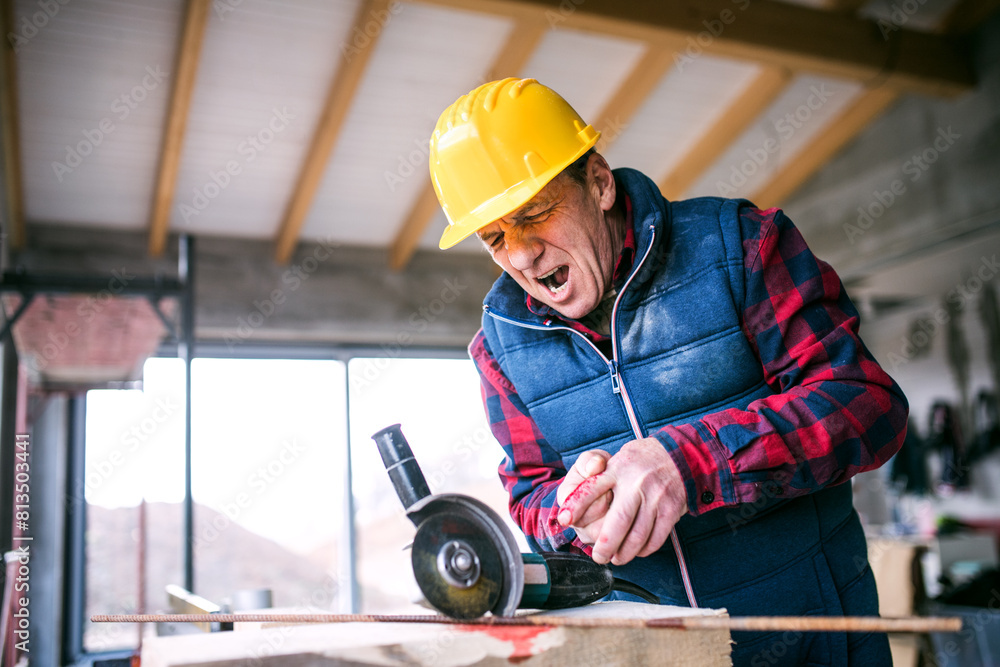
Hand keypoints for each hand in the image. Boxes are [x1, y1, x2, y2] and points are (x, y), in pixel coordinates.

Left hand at [558, 437, 686, 565]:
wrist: (678, 455)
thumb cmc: (639, 462)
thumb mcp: (614, 461)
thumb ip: (594, 477)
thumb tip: (572, 502)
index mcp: (617, 469)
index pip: (591, 488)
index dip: (575, 505)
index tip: (564, 520)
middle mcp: (635, 483)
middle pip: (617, 522)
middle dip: (605, 545)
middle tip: (598, 557)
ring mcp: (656, 497)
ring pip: (637, 536)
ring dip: (625, 553)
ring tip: (617, 559)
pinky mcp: (672, 509)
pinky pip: (656, 538)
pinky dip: (645, 550)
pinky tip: (638, 551)